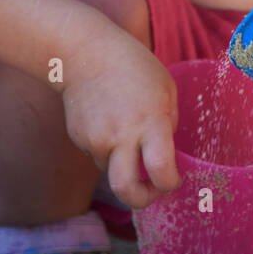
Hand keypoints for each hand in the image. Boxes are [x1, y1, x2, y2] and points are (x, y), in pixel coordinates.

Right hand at [60, 23, 181, 208]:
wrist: (84, 53)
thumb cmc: (133, 66)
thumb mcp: (165, 90)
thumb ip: (169, 125)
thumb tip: (167, 155)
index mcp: (150, 122)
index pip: (161, 171)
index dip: (170, 184)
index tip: (173, 179)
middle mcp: (121, 136)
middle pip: (126, 191)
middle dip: (141, 200)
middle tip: (149, 191)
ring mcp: (96, 139)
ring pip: (112, 171)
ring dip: (123, 164)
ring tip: (126, 133)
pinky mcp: (79, 138)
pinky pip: (98, 155)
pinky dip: (107, 148)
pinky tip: (108, 120)